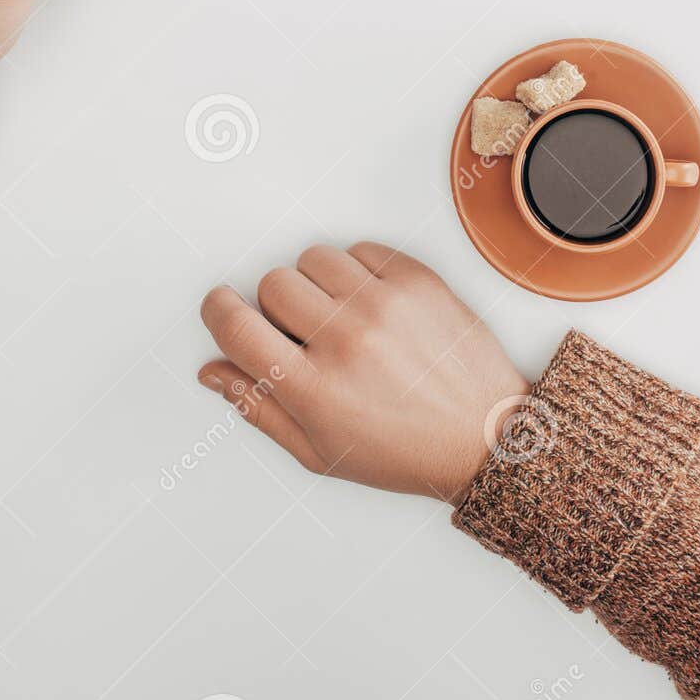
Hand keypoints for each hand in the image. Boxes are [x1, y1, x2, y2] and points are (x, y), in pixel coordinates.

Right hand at [199, 244, 528, 501]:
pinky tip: (373, 305)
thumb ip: (259, 409)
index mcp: (315, 390)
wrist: (486, 436)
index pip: (237, 326)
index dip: (218, 311)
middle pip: (273, 284)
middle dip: (277, 306)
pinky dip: (358, 271)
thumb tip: (213, 370)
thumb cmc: (404, 451)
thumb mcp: (320, 451)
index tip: (222, 307)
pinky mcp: (418, 280)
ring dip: (317, 283)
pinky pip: (360, 248)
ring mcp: (385, 305)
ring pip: (314, 257)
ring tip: (342, 317)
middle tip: (304, 334)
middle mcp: (347, 341)